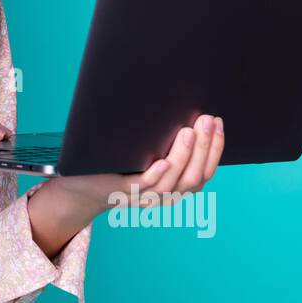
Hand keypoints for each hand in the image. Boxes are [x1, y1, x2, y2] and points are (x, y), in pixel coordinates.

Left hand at [53, 113, 223, 217]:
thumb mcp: (148, 149)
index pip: (204, 173)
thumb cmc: (118, 161)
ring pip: (172, 182)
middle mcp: (163, 195)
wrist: (82, 182)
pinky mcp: (121, 191)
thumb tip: (185, 107)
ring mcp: (142, 195)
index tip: (218, 123)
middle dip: (204, 148)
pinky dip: (157, 175)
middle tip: (207, 120)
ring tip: (188, 131)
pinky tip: (164, 160)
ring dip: (183, 156)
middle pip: (193, 177)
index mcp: (175, 187)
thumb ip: (167, 139)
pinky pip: (144, 185)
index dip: (214, 149)